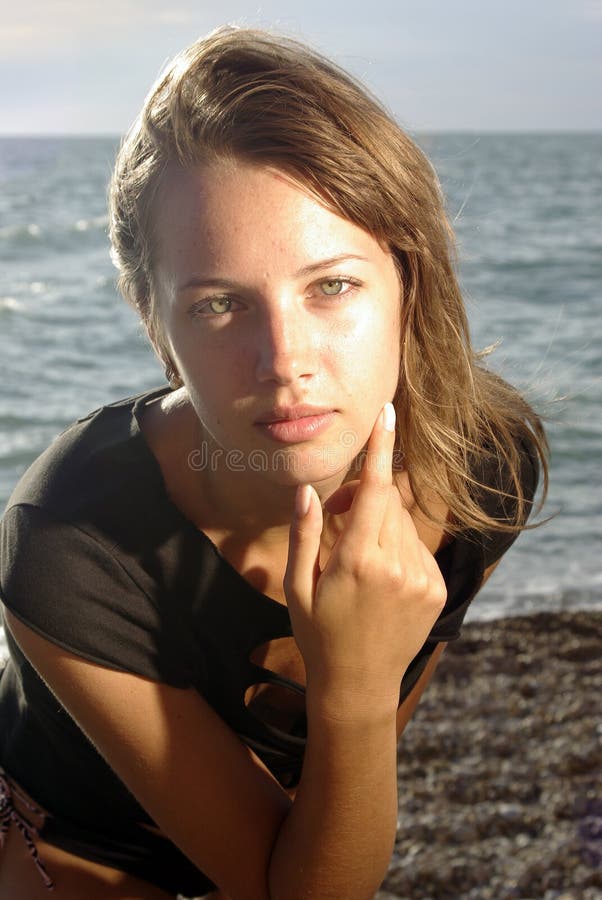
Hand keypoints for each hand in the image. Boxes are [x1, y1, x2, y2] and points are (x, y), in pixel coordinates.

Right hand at [284, 403, 446, 712]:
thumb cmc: (318, 634)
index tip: (388, 413)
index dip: (382, 448)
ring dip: (382, 525)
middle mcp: (396, 567)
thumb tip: (308, 491)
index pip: (376, 490)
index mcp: (358, 562)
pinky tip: (380, 578)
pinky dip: (399, 547)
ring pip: (404, 524)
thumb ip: (304, 535)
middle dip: (367, 498)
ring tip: (358, 559)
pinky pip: (418, 547)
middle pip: (388, 504)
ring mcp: (422, 579)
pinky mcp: (436, 589)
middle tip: (339, 516)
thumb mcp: (296, 587)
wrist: (359, 684)